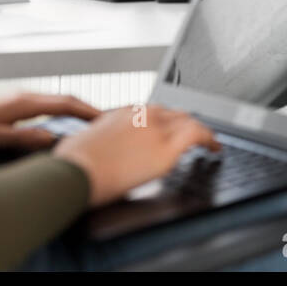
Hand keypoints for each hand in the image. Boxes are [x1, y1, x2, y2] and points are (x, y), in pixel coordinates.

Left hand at [0, 92, 100, 152]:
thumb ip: (22, 138)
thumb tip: (52, 139)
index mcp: (23, 102)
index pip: (65, 103)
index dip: (88, 111)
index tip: (106, 119)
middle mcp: (24, 97)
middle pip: (65, 100)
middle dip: (87, 110)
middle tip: (107, 122)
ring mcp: (19, 100)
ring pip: (56, 104)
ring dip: (75, 113)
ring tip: (90, 126)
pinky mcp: (14, 107)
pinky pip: (47, 109)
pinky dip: (62, 115)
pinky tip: (62, 127)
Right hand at [54, 104, 220, 206]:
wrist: (73, 173)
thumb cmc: (71, 164)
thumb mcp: (85, 140)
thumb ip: (102, 139)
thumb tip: (104, 148)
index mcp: (124, 113)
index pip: (156, 112)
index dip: (168, 121)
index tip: (172, 128)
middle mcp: (143, 115)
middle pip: (175, 114)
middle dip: (187, 124)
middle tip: (196, 134)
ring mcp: (156, 129)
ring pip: (189, 122)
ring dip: (200, 131)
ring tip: (209, 142)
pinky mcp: (166, 149)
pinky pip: (198, 136)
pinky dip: (210, 139)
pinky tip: (215, 149)